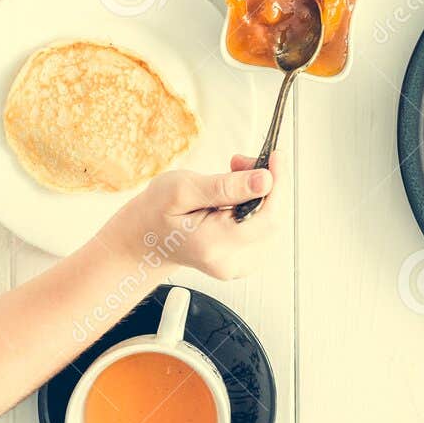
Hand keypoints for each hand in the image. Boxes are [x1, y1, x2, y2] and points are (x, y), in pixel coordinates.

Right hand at [97, 154, 282, 279]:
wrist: (145, 239)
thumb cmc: (156, 213)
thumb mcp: (182, 189)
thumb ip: (225, 186)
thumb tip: (265, 181)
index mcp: (213, 245)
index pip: (267, 216)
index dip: (278, 184)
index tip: (275, 157)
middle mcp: (230, 262)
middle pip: (272, 219)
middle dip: (266, 185)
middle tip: (241, 162)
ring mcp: (238, 266)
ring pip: (270, 223)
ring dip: (261, 194)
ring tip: (234, 176)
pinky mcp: (243, 261)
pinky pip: (263, 229)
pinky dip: (257, 208)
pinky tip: (238, 197)